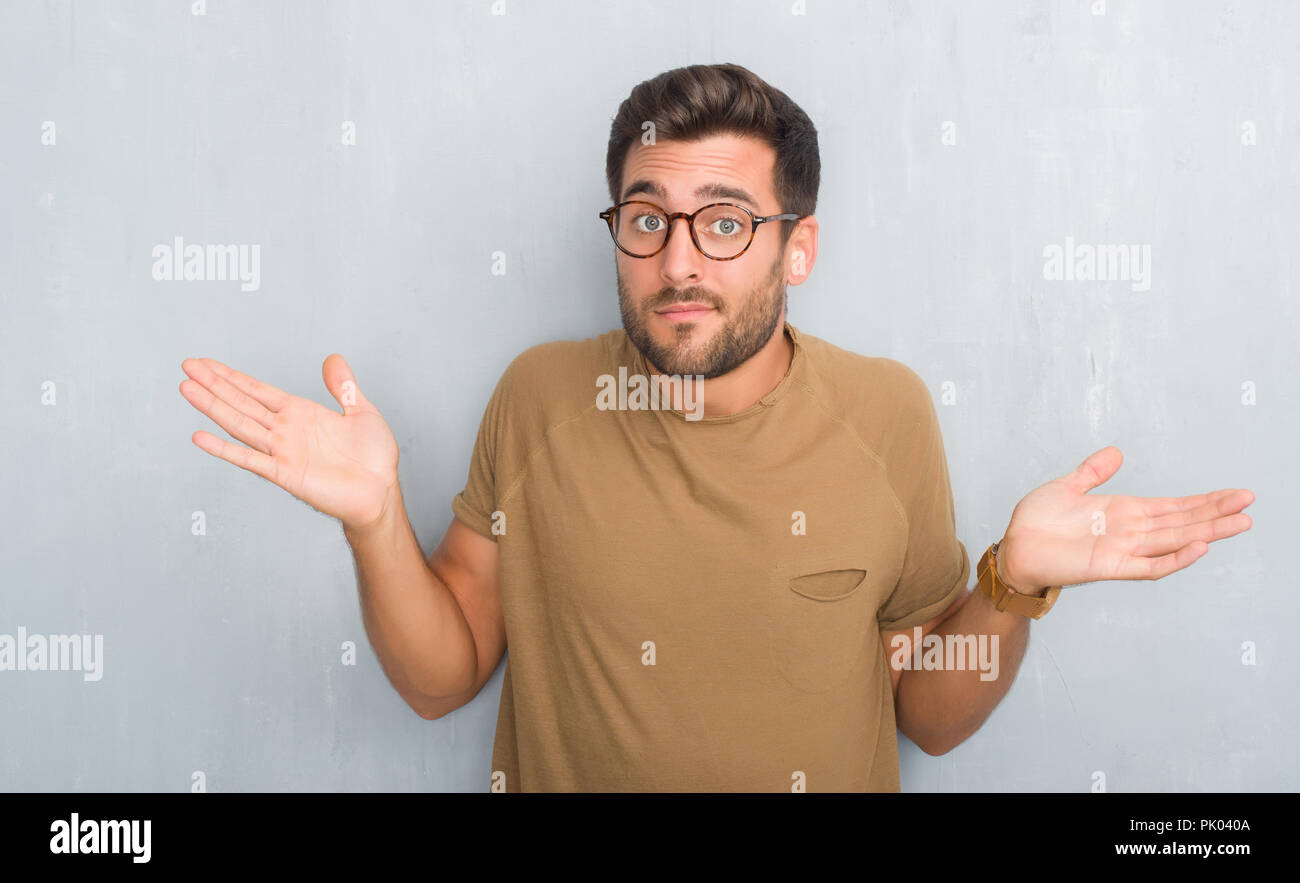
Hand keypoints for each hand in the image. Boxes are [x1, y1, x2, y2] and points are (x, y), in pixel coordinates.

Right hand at [179, 354, 399, 531]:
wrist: (381, 492)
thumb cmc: (373, 458)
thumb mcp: (362, 411)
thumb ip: (344, 387)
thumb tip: (333, 359)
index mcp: (300, 413)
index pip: (257, 391)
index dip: (232, 376)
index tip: (206, 364)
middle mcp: (285, 431)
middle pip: (241, 403)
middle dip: (214, 384)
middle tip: (186, 367)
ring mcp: (282, 452)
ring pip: (239, 424)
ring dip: (213, 407)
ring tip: (186, 389)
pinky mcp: (285, 474)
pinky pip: (249, 459)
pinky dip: (224, 449)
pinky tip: (200, 437)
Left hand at [996, 446, 1253, 592]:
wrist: (1013, 548)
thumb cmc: (1036, 522)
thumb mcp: (1066, 487)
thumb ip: (1092, 472)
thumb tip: (1116, 452)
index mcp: (1123, 512)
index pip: (1173, 506)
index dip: (1203, 500)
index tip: (1234, 494)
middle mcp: (1130, 531)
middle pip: (1183, 521)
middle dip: (1216, 512)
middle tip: (1250, 503)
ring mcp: (1123, 550)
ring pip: (1175, 541)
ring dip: (1207, 532)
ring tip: (1239, 523)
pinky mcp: (1109, 566)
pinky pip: (1149, 565)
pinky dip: (1174, 558)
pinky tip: (1198, 547)